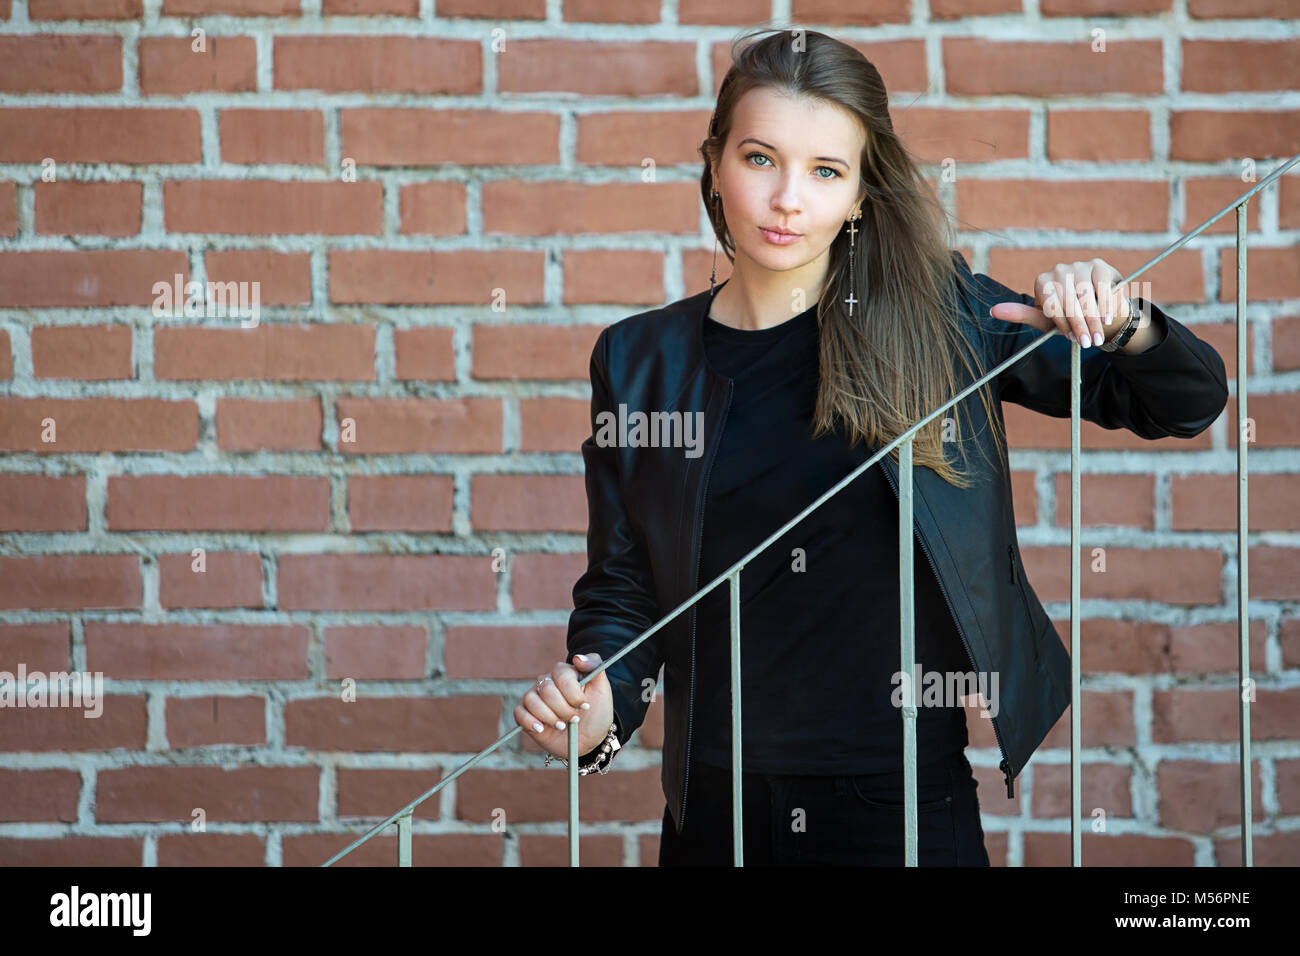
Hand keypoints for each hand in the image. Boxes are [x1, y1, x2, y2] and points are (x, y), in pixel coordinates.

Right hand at [513, 652, 613, 759]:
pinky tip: (542, 729)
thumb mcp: (602, 689)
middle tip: (574, 719)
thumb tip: (578, 658)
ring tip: (561, 726)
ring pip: (530, 699)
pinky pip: (519, 713)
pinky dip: (529, 721)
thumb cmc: (596, 711)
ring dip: (548, 716)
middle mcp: (546, 682)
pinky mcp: (526, 715)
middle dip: (563, 708)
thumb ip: (595, 667)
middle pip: (546, 689)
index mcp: (564, 673)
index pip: (562, 675)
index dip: (573, 693)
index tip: (585, 706)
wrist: (589, 738)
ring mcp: (535, 698)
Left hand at [989, 258, 1133, 349]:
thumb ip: (1023, 315)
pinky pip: (1102, 285)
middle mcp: (1058, 270)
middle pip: (1069, 300)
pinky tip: (1109, 318)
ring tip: (1098, 336)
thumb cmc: (1069, 319)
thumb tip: (993, 310)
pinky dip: (1106, 303)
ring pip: (1086, 294)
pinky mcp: (1098, 265)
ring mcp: (1079, 266)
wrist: (1099, 313)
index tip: (1072, 339)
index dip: (1063, 323)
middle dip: (1079, 324)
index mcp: (1042, 283)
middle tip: (1088, 342)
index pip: (1051, 304)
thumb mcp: (1046, 321)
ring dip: (1094, 318)